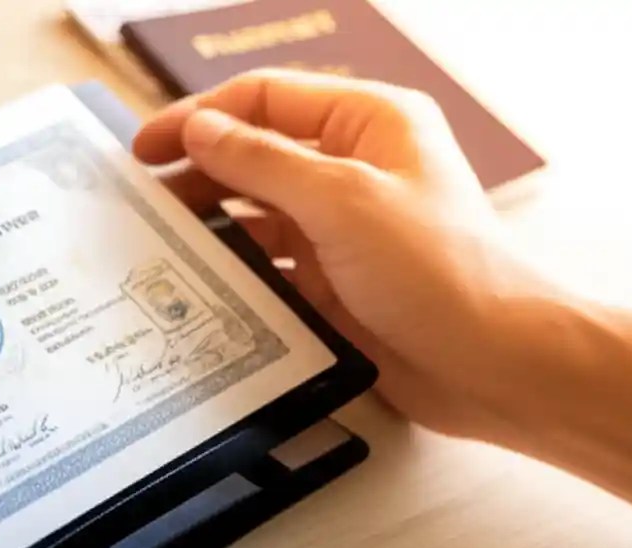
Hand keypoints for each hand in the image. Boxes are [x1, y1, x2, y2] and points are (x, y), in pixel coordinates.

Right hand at [133, 68, 550, 438]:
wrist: (493, 364)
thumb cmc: (440, 270)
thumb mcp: (342, 200)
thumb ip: (262, 162)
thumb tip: (200, 130)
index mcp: (370, 122)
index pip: (267, 99)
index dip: (201, 117)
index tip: (147, 147)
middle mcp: (353, 168)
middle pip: (255, 154)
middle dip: (197, 172)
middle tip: (137, 200)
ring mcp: (341, 227)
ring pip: (255, 213)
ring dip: (209, 224)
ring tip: (153, 243)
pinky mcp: (332, 280)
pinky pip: (267, 265)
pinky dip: (231, 270)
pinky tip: (194, 283)